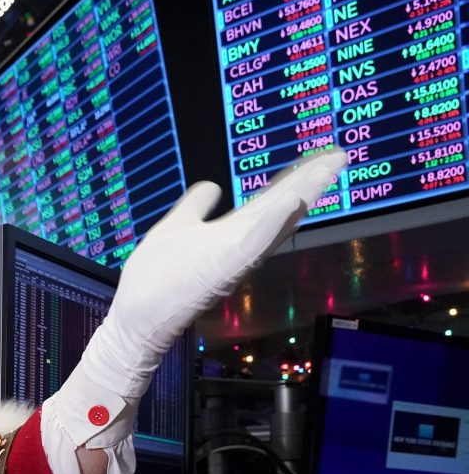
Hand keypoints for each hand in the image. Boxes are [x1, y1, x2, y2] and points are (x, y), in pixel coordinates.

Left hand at [91, 147, 346, 397]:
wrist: (135, 319)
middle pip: (279, 206)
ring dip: (300, 195)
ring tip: (324, 170)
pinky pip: (251, 246)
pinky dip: (272, 225)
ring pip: (273, 222)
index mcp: (228, 234)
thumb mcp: (175, 228)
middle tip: (338, 154)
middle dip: (308, 180)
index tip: (320, 155)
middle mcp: (237, 245)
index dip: (292, 177)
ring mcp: (231, 258)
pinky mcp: (222, 271)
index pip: (267, 200)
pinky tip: (291, 203)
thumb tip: (212, 185)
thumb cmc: (154, 279)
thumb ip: (194, 207)